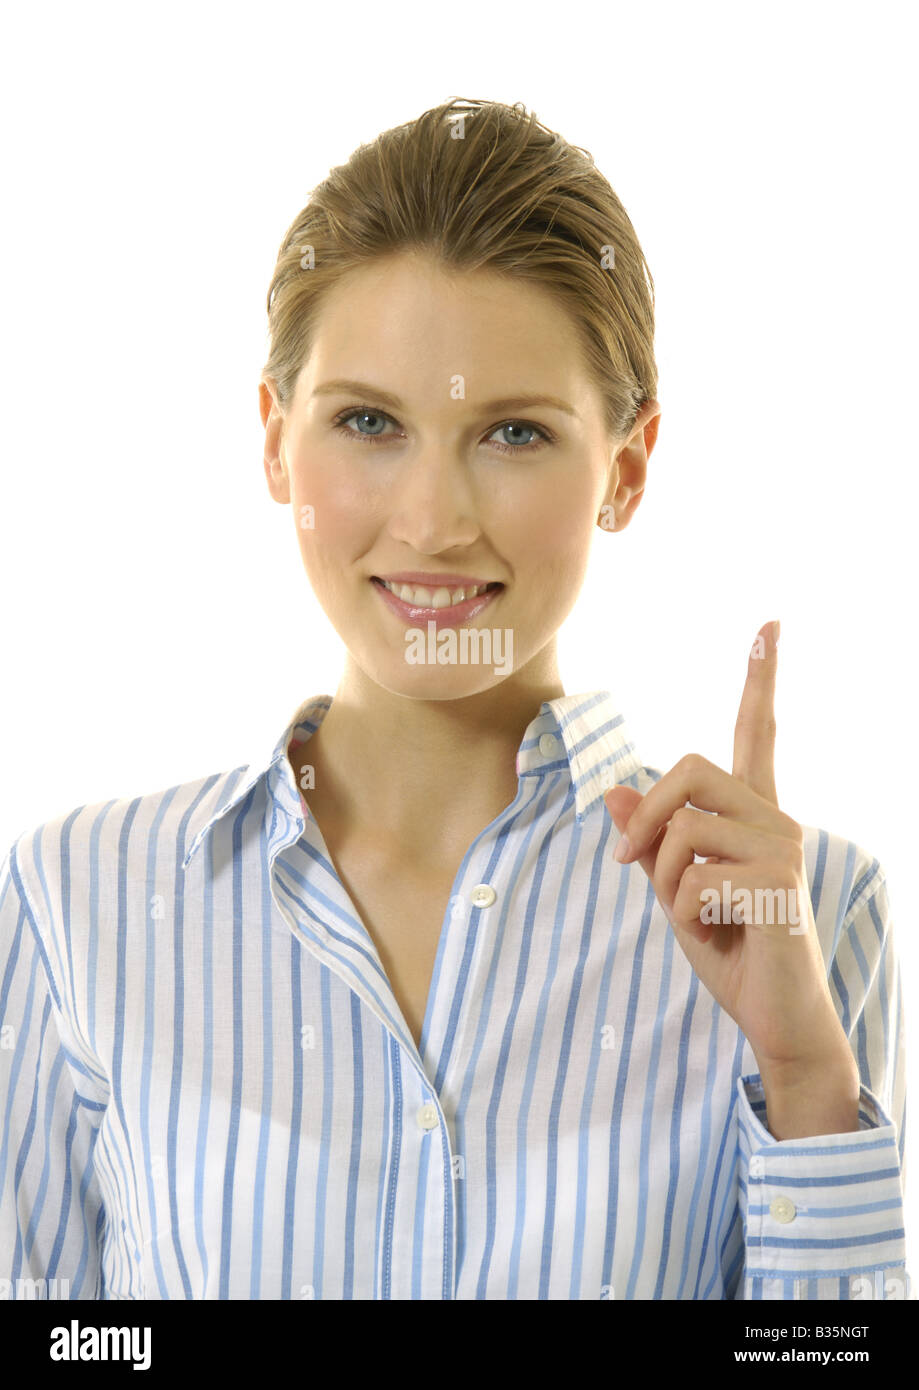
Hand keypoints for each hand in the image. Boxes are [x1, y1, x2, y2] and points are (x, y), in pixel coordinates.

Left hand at [603, 620, 850, 1077]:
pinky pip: (692, 880)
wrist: (776, 1019)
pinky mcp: (779, 883)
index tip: (769, 625)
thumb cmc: (731, 953)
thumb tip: (616, 790)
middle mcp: (775, 819)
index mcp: (752, 815)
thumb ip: (652, 842)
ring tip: (689, 913)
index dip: (760, 677)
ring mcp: (783, 848)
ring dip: (661, 876)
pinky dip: (683, 914)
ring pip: (683, 827)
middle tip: (626, 863)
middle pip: (690, 768)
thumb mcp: (675, 894)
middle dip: (645, 816)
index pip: (755, 732)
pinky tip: (717, 934)